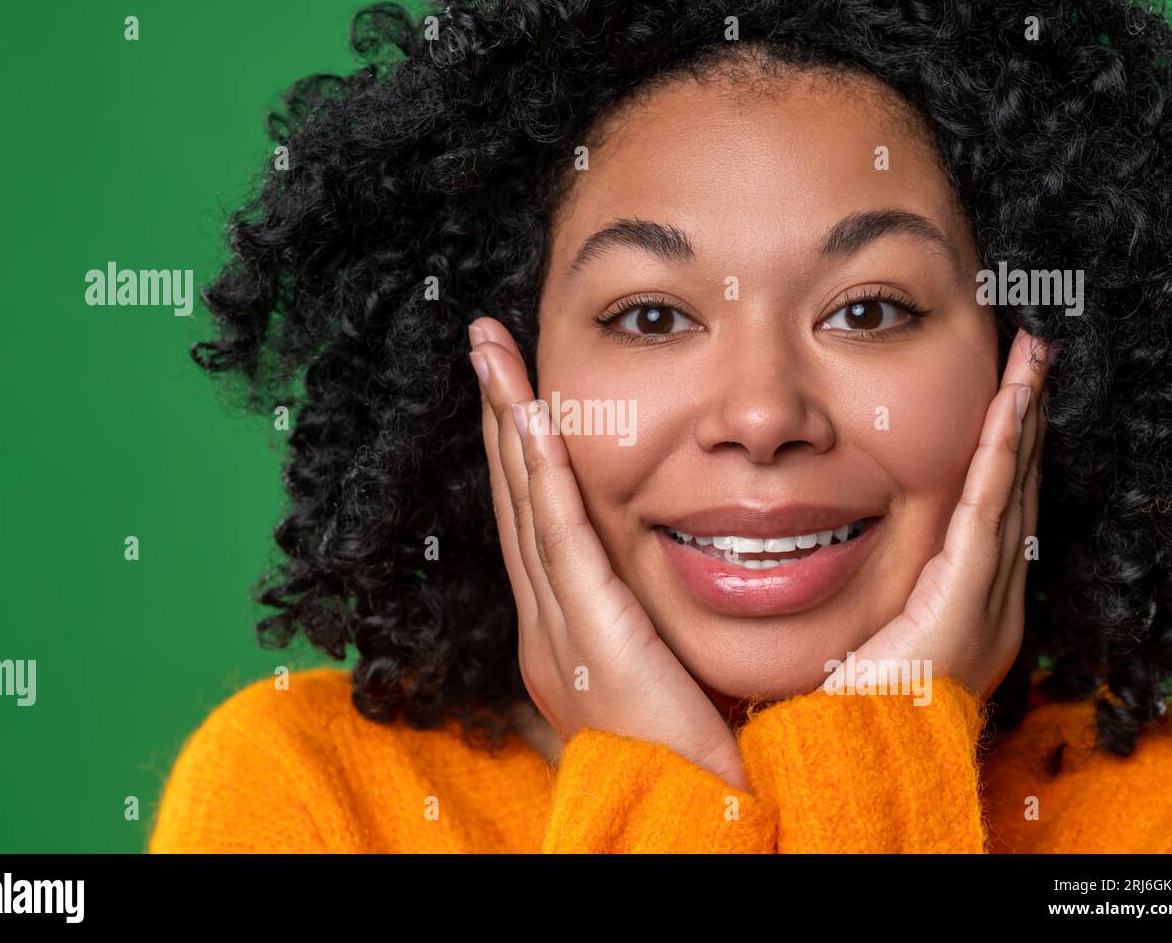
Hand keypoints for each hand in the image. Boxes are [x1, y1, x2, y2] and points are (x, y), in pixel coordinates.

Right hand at [467, 317, 749, 790]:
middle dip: (498, 414)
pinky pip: (560, 541)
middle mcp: (546, 626)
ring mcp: (558, 632)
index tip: (513, 385)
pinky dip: (539, 475)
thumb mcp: (654, 684)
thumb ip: (640, 634)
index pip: (538, 520)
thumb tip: (649, 598)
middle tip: (485, 342)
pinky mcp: (588, 639)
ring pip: (528, 505)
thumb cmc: (685, 762)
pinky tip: (528, 417)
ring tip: (491, 351)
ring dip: (506, 422)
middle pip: (518, 499)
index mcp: (564, 634)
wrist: (686, 829)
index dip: (519, 449)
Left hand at [828, 328, 1051, 702]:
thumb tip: (838, 543)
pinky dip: (998, 457)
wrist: (861, 760)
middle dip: (1020, 422)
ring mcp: (987, 602)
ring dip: (1017, 422)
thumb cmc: (854, 705)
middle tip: (1028, 359)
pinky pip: (985, 513)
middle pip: (1013, 491)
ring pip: (1008, 491)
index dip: (1001, 451)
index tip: (1002, 396)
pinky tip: (1006, 410)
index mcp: (971, 607)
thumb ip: (877, 591)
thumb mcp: (872, 633)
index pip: (992, 511)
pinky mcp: (966, 602)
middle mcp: (993, 601)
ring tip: (1027, 363)